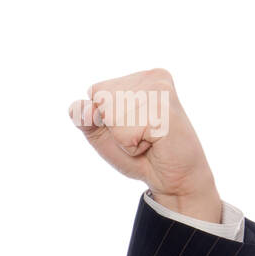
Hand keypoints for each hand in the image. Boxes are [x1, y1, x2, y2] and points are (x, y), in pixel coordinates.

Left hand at [68, 68, 221, 223]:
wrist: (171, 178)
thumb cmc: (137, 154)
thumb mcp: (100, 133)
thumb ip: (83, 117)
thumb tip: (84, 108)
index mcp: (140, 77)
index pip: (94, 91)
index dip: (103, 119)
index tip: (130, 128)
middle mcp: (152, 77)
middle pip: (100, 100)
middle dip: (112, 128)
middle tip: (141, 136)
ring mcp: (160, 90)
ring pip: (110, 115)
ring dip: (123, 138)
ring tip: (148, 140)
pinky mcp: (163, 109)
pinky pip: (122, 132)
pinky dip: (130, 146)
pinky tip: (154, 144)